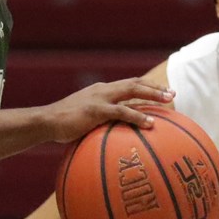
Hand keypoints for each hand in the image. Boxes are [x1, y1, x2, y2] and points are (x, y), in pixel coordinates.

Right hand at [37, 79, 172, 142]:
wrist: (46, 121)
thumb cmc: (64, 125)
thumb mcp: (85, 119)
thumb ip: (100, 122)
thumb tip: (113, 135)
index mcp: (102, 91)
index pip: (129, 84)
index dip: (147, 86)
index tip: (163, 91)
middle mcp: (103, 90)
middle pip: (135, 83)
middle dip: (155, 87)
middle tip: (172, 93)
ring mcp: (100, 98)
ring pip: (132, 91)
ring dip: (152, 95)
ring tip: (168, 101)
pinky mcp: (96, 110)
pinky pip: (121, 112)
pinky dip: (138, 116)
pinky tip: (151, 124)